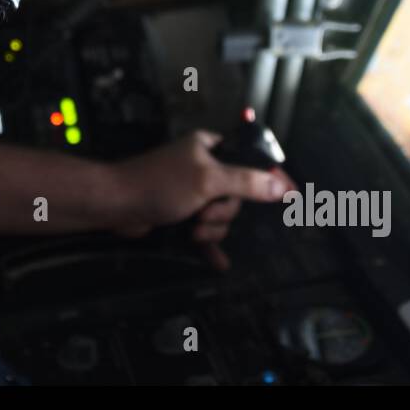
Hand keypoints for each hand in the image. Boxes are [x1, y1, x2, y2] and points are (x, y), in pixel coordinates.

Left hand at [112, 129, 296, 269]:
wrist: (117, 206)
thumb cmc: (159, 184)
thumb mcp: (208, 180)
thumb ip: (247, 182)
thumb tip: (282, 186)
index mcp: (209, 148)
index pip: (250, 158)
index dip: (269, 177)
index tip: (292, 193)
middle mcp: (202, 167)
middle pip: (237, 195)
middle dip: (224, 212)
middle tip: (206, 213)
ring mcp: (192, 192)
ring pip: (221, 216)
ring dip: (211, 228)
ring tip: (193, 229)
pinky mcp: (181, 214)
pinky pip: (205, 231)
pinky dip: (210, 244)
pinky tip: (218, 262)